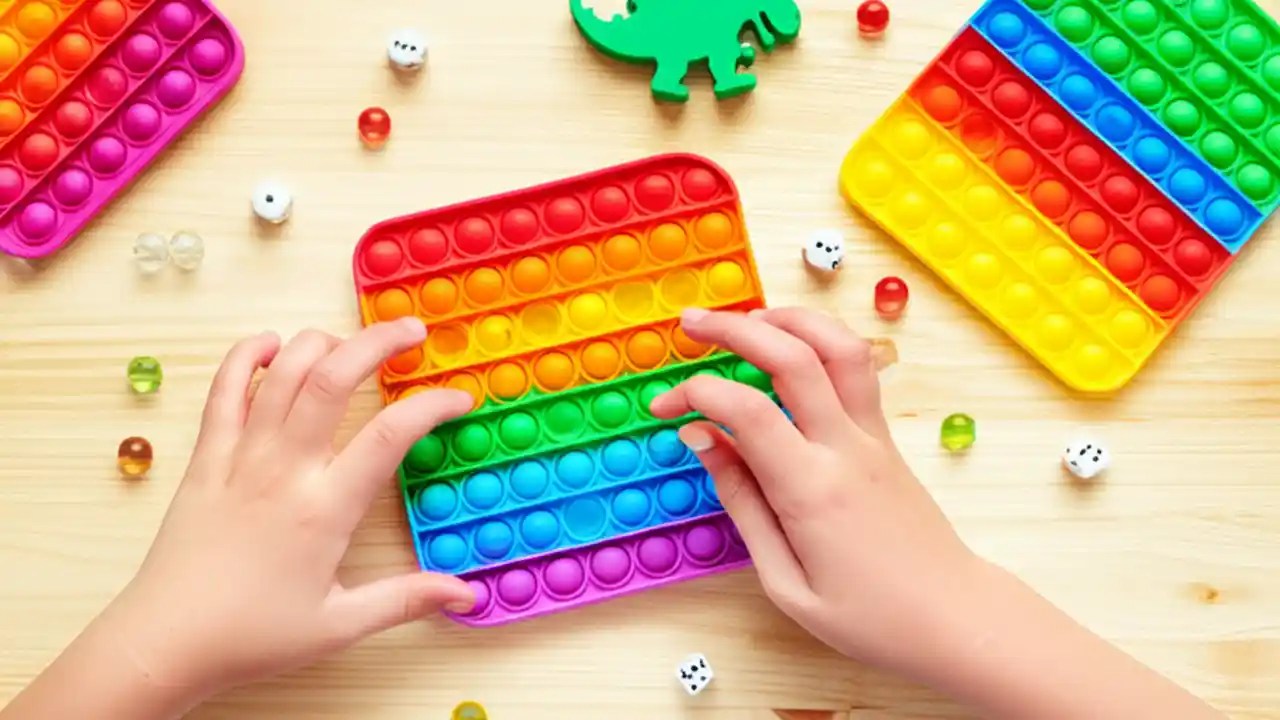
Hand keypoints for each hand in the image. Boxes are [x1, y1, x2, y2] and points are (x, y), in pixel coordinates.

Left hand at [104, 319, 474, 701]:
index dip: (432, 405)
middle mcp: (284, 470)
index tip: (459, 398)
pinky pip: (225, 389)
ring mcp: (241, 457)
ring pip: (282, 372)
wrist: (166, 641)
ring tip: (351, 342)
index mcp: (325, 509)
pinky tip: (272, 345)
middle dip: (378, 341)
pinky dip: (248, 355)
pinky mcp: (207, 457)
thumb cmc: (251, 636)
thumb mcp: (339, 625)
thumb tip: (464, 596)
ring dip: (321, 341)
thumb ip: (405, 599)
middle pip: (333, 378)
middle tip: (411, 331)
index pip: (391, 434)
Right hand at [650, 307, 984, 675]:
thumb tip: (703, 441)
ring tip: (746, 319)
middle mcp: (846, 449)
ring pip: (838, 346)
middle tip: (691, 323)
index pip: (747, 411)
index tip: (666, 408)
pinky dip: (816, 342)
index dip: (697, 395)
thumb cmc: (868, 617)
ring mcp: (873, 437)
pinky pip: (855, 369)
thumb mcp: (785, 582)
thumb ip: (742, 503)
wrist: (952, 618)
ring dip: (788, 319)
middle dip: (735, 328)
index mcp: (813, 491)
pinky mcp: (886, 437)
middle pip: (794, 355)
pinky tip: (788, 348)